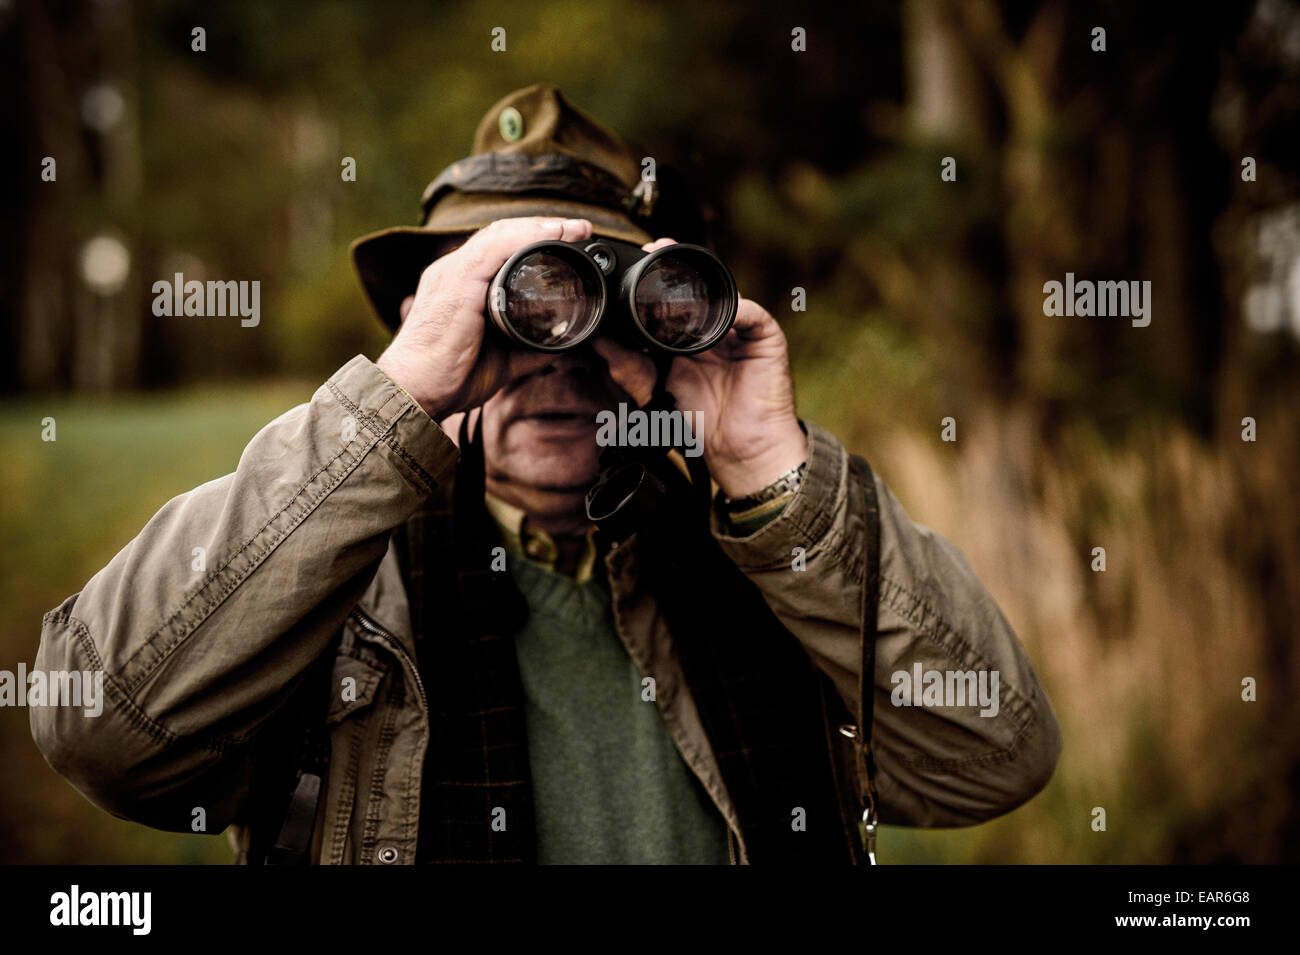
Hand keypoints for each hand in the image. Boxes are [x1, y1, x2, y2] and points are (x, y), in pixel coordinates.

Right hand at [376, 217, 594, 420]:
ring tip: (573, 228)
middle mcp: (454, 271)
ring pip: (500, 234)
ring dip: (541, 227)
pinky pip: (494, 248)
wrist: (416, 391)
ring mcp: (453, 273)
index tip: (569, 239)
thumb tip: (562, 345)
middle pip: (502, 234)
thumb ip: (529, 347)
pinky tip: (551, 234)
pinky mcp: (457, 283)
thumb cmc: (450, 377)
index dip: (534, 238)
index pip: (499, 248)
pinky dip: (525, 237)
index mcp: (461, 284)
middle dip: (543, 227)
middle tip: (580, 229)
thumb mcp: (502, 358)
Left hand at [594, 237, 807, 498]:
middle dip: (677, 269)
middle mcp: (715, 327)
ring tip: (680, 273)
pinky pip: (751, 313)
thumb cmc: (702, 423)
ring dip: (703, 280)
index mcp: (688, 336)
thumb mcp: (655, 391)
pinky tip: (715, 312)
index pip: (673, 300)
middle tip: (653, 254)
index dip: (654, 282)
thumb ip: (628, 368)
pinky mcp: (766, 337)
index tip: (630, 265)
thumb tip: (599, 341)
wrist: (738, 449)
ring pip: (724, 293)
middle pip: (698, 288)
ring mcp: (741, 329)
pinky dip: (734, 309)